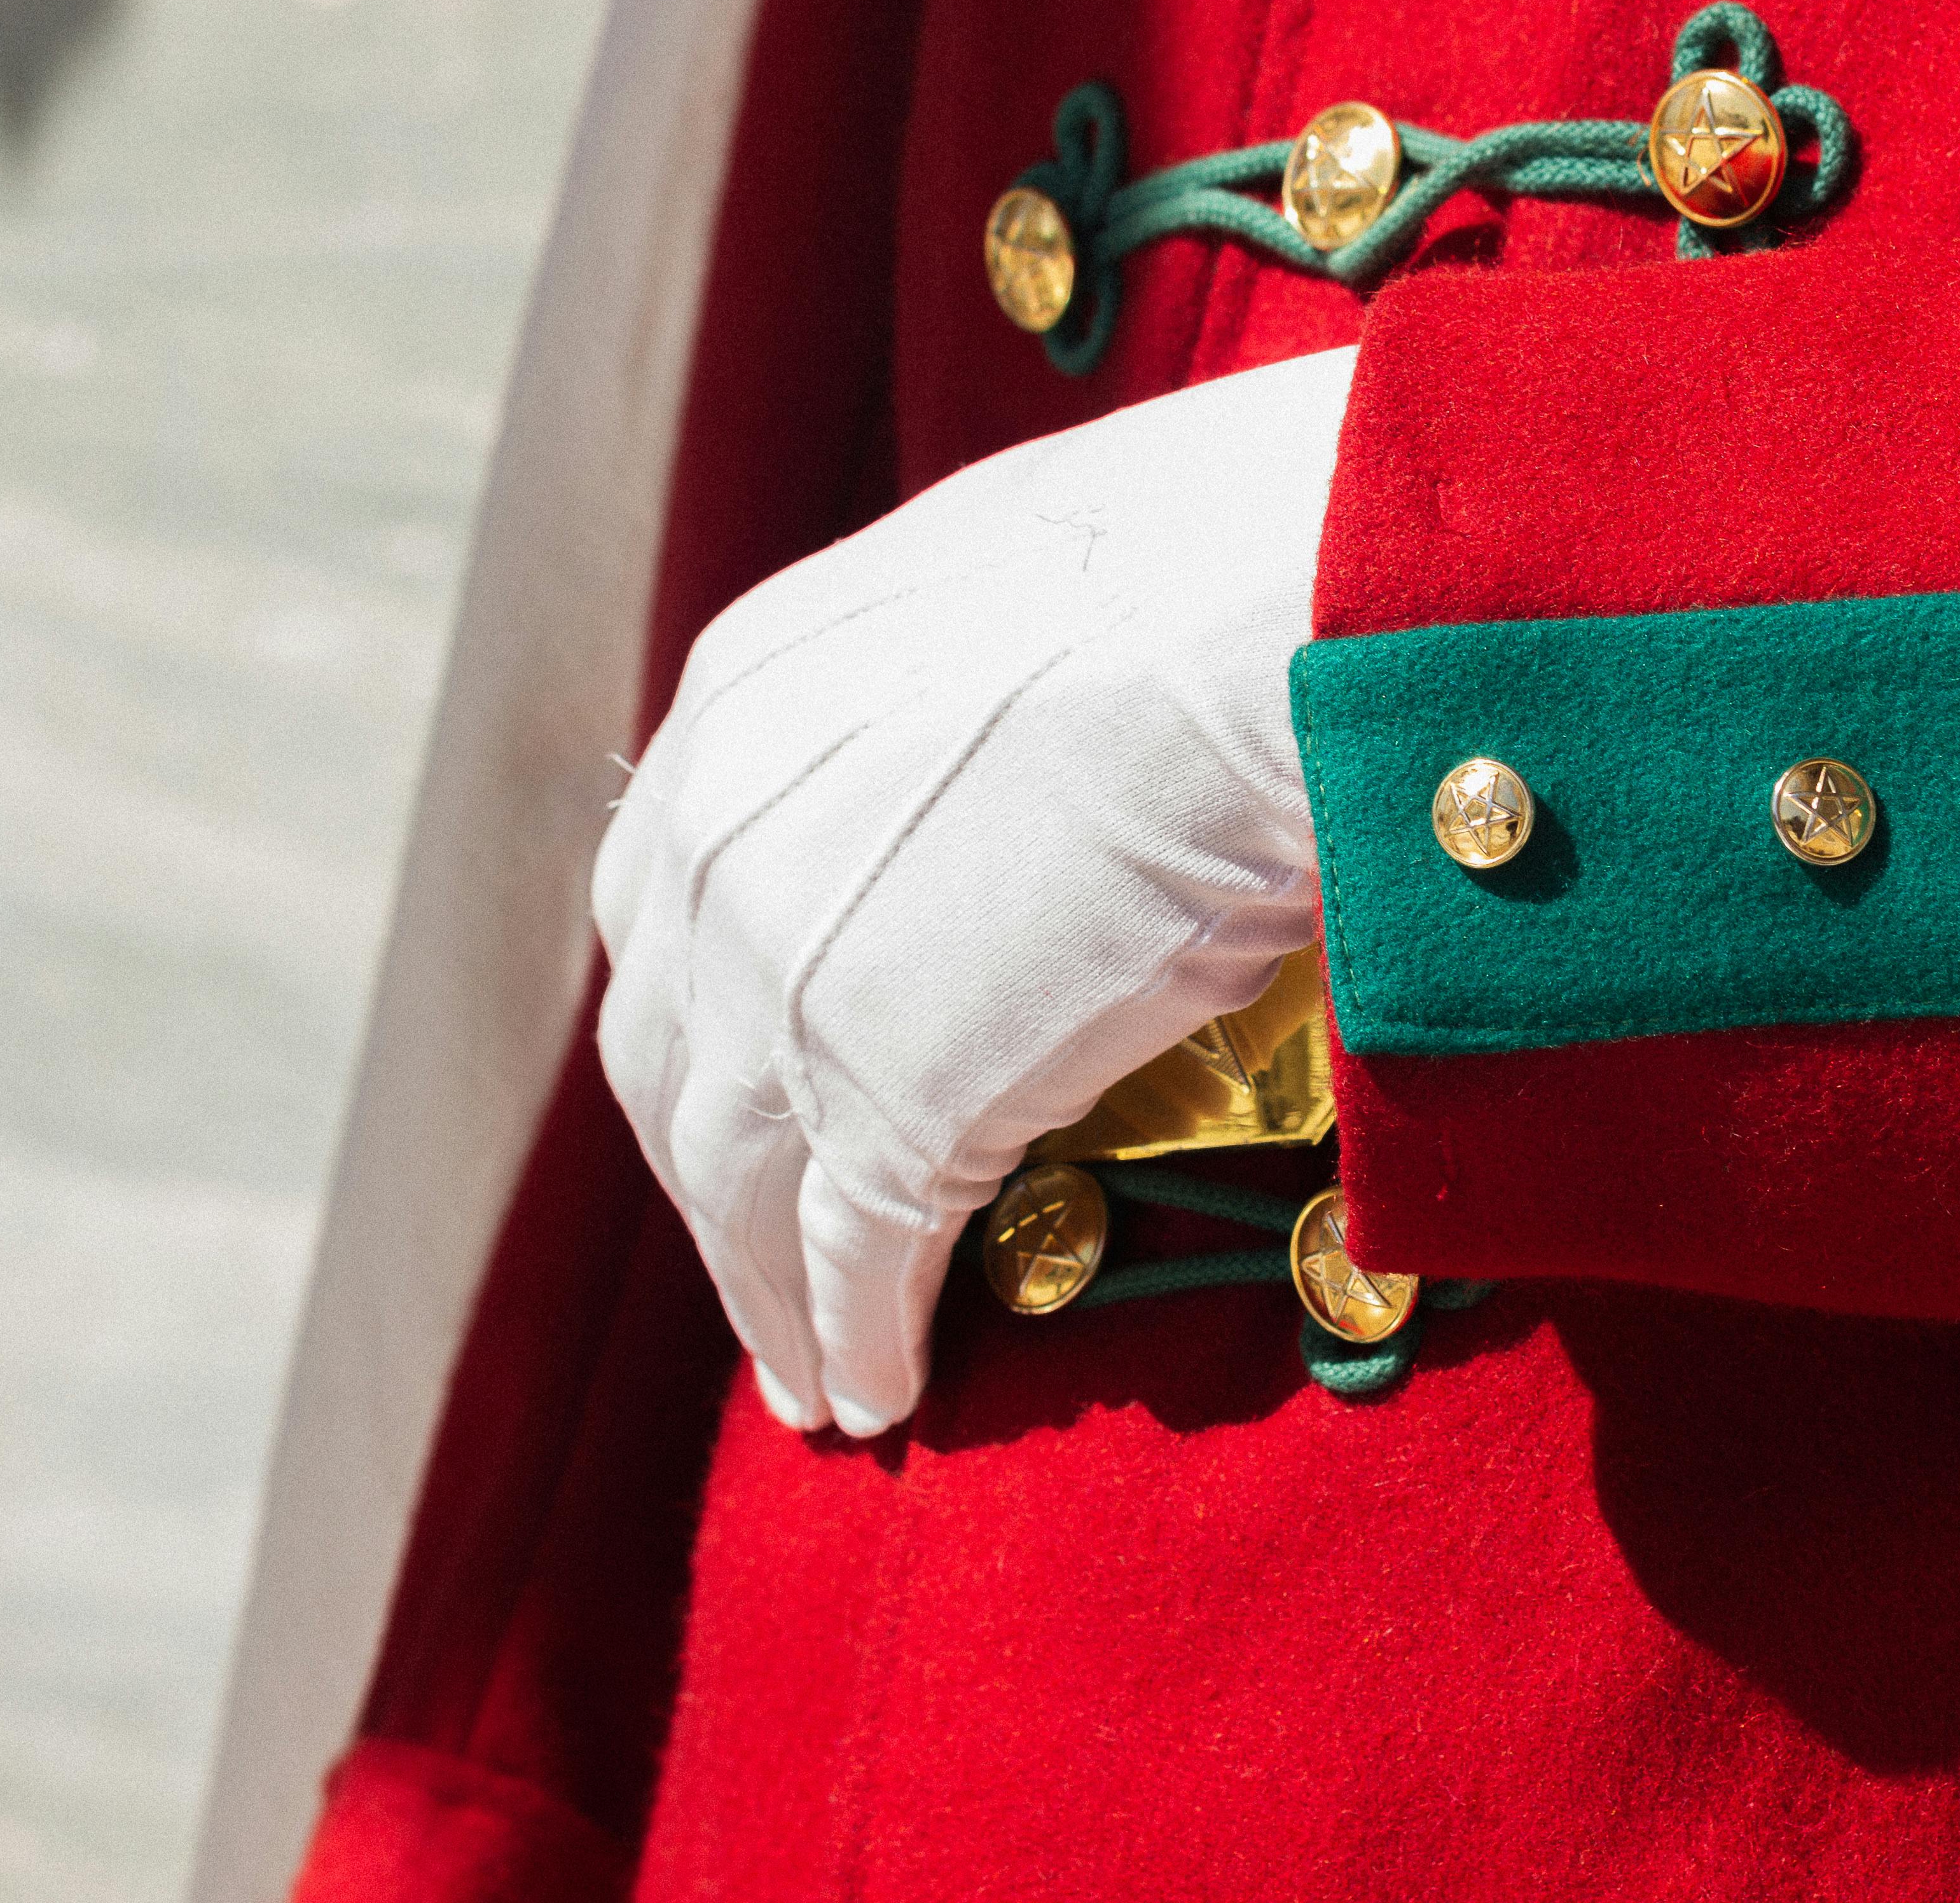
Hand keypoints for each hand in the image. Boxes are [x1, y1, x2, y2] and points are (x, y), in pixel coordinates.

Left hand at [592, 349, 1349, 1434]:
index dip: (709, 1017)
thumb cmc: (1233, 568)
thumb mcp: (1033, 598)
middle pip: (674, 1060)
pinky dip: (856, 1338)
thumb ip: (976, 701)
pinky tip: (884, 1390)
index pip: (678, 903)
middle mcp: (722, 839)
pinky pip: (847, 1261)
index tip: (750, 1088)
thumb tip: (1055, 755)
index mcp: (750, 700)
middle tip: (763, 1258)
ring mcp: (785, 979)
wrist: (1285, 616)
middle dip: (714, 1173)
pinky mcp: (885, 1102)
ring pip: (734, 1186)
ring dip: (768, 1296)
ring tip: (815, 1375)